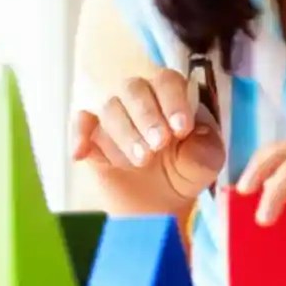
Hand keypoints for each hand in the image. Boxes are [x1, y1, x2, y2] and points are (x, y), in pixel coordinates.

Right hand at [72, 69, 225, 202]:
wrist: (160, 203)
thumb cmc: (186, 172)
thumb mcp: (206, 163)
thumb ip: (206, 147)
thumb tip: (194, 134)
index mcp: (172, 96)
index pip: (168, 81)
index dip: (173, 101)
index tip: (181, 129)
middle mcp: (141, 99)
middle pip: (134, 89)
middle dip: (147, 116)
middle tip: (159, 144)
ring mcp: (115, 115)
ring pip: (110, 108)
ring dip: (125, 134)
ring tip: (141, 161)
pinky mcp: (92, 135)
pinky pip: (80, 123)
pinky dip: (78, 134)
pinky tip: (81, 153)